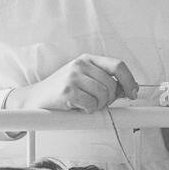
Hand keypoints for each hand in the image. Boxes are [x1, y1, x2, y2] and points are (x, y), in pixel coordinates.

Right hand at [6, 54, 138, 112]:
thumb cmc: (62, 90)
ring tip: (86, 104)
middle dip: (110, 99)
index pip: (118, 65)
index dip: (130, 81)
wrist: (36, 98)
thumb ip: (106, 82)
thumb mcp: (86, 80)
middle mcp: (81, 64)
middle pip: (112, 84)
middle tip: (98, 103)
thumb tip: (128, 90)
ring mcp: (73, 76)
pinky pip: (91, 104)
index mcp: (88, 59)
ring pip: (104, 95)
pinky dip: (88, 110)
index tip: (133, 93)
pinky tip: (78, 107)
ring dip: (99, 105)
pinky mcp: (67, 90)